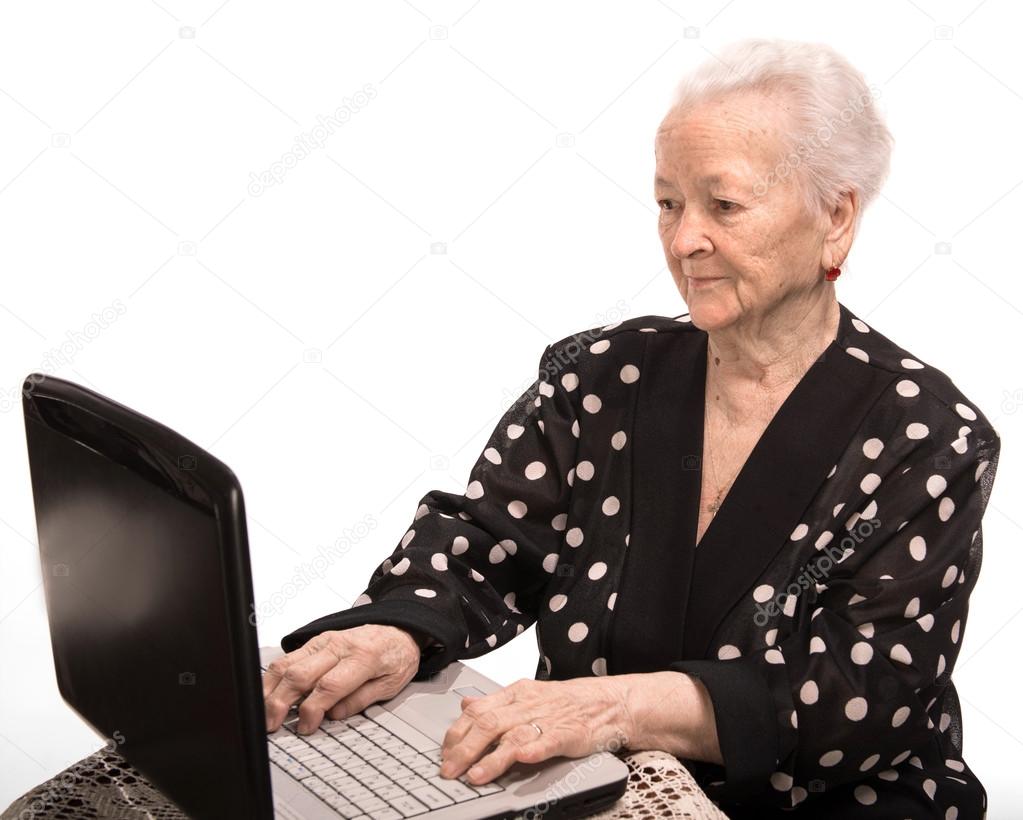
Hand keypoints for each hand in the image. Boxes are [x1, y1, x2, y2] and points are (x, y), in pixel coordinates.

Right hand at [263, 625, 421, 733]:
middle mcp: (340, 646)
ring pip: (288, 663)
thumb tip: (334, 716)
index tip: (306, 727)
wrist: (398, 629)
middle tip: (273, 725)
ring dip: (271, 690)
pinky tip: (268, 693)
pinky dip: (273, 677)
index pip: (329, 685)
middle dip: (281, 702)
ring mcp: (324, 641)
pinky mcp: (315, 641)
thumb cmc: (396, 656)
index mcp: (363, 657)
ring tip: (264, 713)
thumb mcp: (391, 684)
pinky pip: (288, 657)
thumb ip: (361, 700)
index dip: (313, 710)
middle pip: (300, 674)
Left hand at [438, 677, 631, 785]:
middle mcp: (528, 704)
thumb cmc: (568, 702)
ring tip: (476, 775)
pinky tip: (523, 758)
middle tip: (449, 770)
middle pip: (489, 723)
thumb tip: (465, 705)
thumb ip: (495, 702)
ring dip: (492, 757)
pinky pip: (550, 740)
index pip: (478, 710)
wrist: (610, 702)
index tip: (444, 753)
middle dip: (465, 749)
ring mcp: (549, 719)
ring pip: (514, 736)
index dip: (457, 732)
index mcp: (516, 694)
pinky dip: (535, 749)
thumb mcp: (527, 694)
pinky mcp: (570, 733)